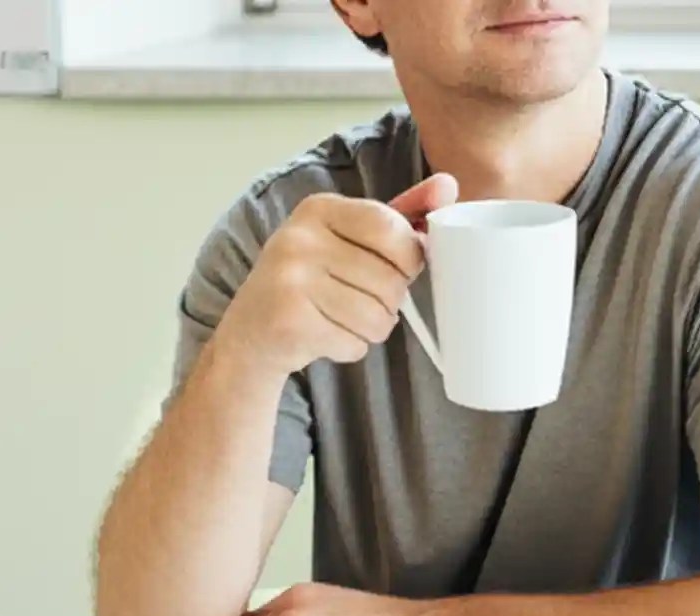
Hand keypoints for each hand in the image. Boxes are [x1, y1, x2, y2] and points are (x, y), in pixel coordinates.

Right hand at [218, 173, 459, 374]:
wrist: (250, 334)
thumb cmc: (310, 281)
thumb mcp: (350, 238)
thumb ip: (400, 214)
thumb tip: (449, 185)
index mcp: (318, 208)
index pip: (391, 228)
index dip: (408, 258)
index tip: (395, 267)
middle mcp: (299, 238)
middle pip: (391, 279)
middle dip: (390, 300)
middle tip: (360, 298)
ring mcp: (289, 280)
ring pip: (378, 317)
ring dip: (372, 328)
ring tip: (342, 319)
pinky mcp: (288, 322)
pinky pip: (355, 343)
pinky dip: (351, 348)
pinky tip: (325, 336)